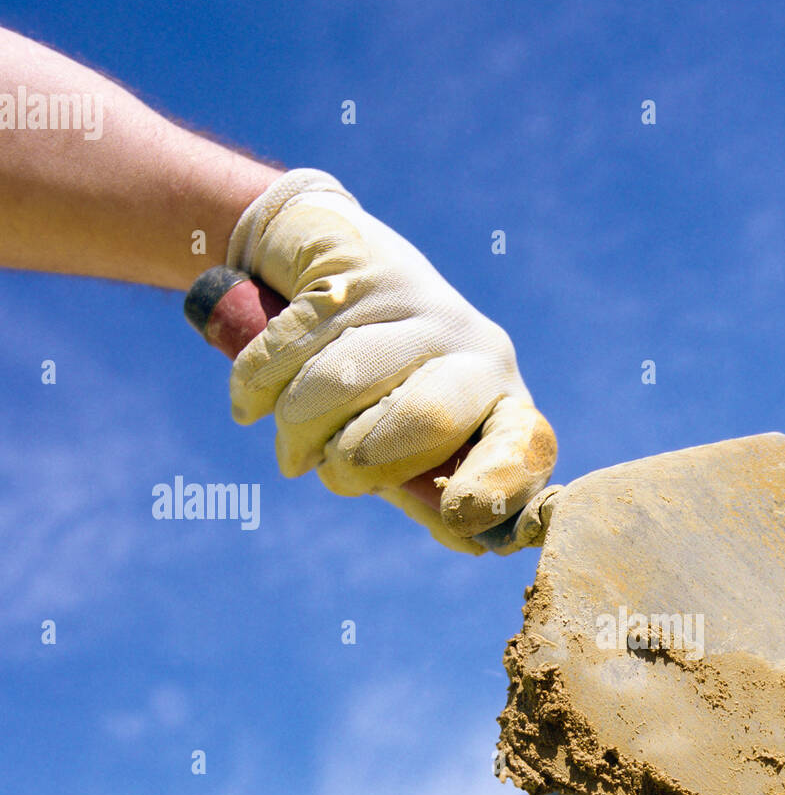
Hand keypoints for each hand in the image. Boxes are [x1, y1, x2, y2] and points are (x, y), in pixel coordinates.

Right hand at [225, 169, 556, 552]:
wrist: (328, 254)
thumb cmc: (378, 381)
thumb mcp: (408, 437)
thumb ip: (428, 490)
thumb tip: (471, 541)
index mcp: (502, 400)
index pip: (524, 444)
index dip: (496, 481)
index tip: (460, 512)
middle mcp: (478, 348)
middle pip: (422, 418)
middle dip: (357, 462)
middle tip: (329, 471)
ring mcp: (424, 302)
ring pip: (341, 382)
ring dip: (296, 426)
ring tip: (290, 440)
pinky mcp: (362, 266)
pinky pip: (290, 345)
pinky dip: (256, 385)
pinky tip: (249, 403)